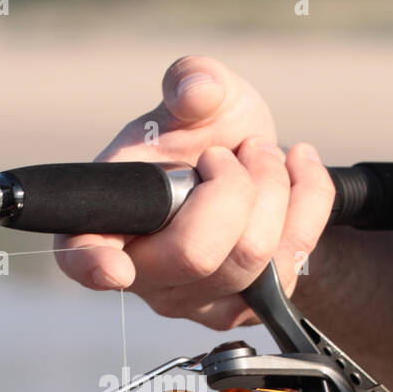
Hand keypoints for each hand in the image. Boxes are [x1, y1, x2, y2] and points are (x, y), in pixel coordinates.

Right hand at [54, 55, 334, 330]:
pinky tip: (297, 168)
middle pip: (197, 254)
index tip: (112, 266)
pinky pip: (292, 261)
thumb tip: (196, 89)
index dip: (93, 265)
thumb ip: (191, 81)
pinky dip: (309, 201)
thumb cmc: (203, 135)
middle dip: (235, 186)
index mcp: (106, 223)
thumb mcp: (194, 96)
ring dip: (273, 187)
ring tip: (261, 154)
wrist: (251, 168)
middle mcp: (145, 274)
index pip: (83, 257)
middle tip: (234, 152)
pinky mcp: (245, 310)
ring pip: (252, 257)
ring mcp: (195, 301)